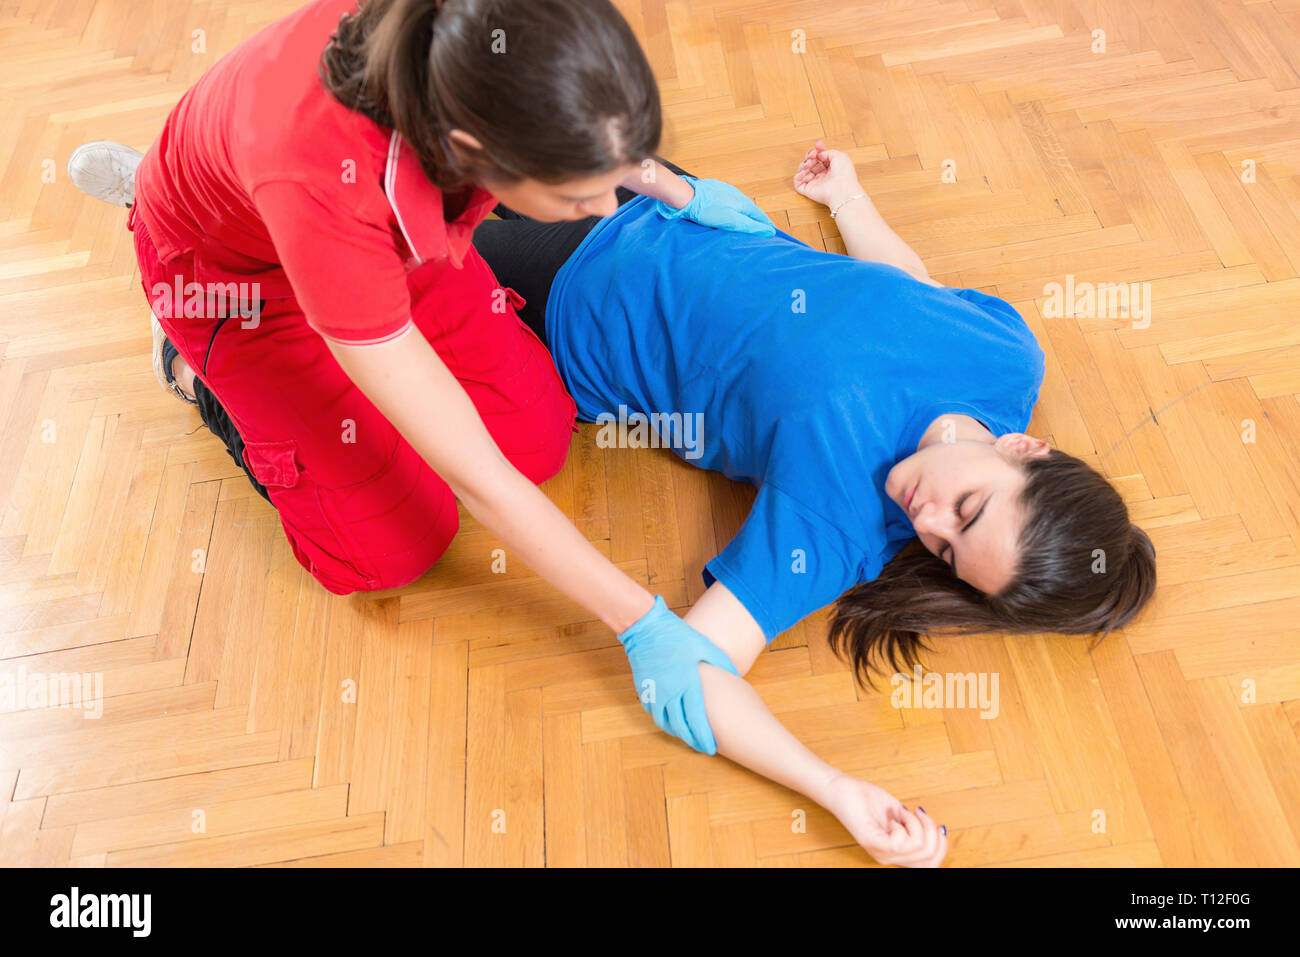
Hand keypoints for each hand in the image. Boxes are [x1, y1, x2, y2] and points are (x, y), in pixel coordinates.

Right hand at [616, 595, 739, 753]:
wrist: (646, 628)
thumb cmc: (678, 636)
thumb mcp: (705, 647)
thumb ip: (721, 663)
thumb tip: (735, 676)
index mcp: (688, 684)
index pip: (697, 719)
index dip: (704, 737)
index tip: (712, 748)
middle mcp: (669, 692)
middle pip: (680, 726)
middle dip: (692, 740)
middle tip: (701, 747)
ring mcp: (654, 691)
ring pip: (663, 721)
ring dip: (675, 731)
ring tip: (686, 734)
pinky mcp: (644, 688)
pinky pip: (652, 710)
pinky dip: (661, 717)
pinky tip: (668, 717)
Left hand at [655, 177, 775, 235]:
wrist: (685, 195)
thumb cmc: (706, 209)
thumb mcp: (730, 221)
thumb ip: (749, 226)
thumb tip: (769, 232)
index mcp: (743, 202)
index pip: (761, 216)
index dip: (767, 226)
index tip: (773, 235)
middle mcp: (737, 195)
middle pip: (752, 211)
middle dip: (757, 221)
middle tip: (762, 232)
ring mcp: (726, 192)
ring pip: (740, 206)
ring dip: (746, 216)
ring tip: (747, 225)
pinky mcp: (716, 192)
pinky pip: (729, 203)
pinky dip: (734, 211)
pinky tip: (730, 215)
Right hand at [793, 140, 863, 208]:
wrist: (842, 188)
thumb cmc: (844, 174)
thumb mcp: (839, 155)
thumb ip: (827, 152)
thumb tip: (819, 155)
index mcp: (831, 168)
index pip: (821, 158)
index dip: (818, 150)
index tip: (817, 144)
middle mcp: (823, 175)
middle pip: (811, 162)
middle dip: (810, 155)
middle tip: (813, 155)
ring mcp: (815, 183)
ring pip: (803, 171)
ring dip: (804, 163)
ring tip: (809, 164)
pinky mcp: (808, 190)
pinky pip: (798, 182)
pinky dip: (798, 175)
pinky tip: (804, 171)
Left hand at [823, 774, 948, 866]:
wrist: (841, 789)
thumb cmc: (868, 800)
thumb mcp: (901, 816)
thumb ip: (917, 827)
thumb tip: (940, 831)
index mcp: (897, 854)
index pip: (931, 866)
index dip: (943, 846)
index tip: (938, 825)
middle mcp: (889, 858)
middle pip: (929, 859)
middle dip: (932, 832)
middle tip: (919, 813)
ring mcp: (879, 852)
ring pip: (918, 847)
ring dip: (917, 823)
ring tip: (903, 812)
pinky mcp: (871, 841)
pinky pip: (900, 843)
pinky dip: (904, 825)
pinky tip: (894, 816)